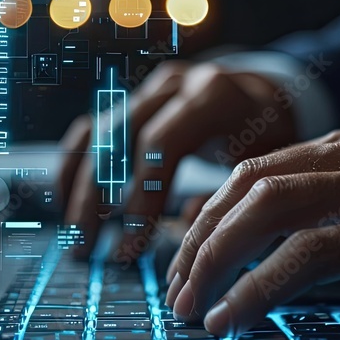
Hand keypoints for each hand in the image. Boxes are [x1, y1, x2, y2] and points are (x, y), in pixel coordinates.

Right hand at [57, 61, 296, 256]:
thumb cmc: (270, 136)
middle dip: (99, 201)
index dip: (141, 199)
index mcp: (210, 96)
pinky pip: (92, 132)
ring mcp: (148, 91)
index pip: (160, 145)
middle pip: (119, 141)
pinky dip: (76, 167)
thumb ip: (231, 195)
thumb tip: (185, 228)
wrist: (267, 96)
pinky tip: (69, 203)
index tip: (132, 247)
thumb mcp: (267, 163)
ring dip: (82, 191)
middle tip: (90, 251)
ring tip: (78, 240)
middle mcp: (173, 87)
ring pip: (98, 138)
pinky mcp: (133, 101)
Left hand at [165, 111, 339, 335]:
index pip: (264, 166)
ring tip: (189, 306)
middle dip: (199, 236)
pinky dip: (258, 286)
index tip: (191, 252)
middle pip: (251, 181)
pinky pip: (310, 255)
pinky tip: (231, 315)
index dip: (214, 211)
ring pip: (269, 207)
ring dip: (214, 259)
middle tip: (177, 286)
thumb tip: (304, 250)